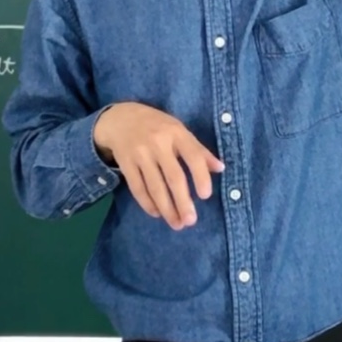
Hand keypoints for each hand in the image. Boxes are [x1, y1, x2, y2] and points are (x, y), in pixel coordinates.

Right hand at [94, 102, 224, 229]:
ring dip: (166, 208)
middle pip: (173, 176)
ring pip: (154, 186)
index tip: (205, 196)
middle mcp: (158, 143)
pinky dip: (147, 203)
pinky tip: (157, 213)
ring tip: (176, 224)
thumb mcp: (179, 131)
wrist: (121, 118)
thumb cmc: (158, 126)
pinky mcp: (125, 163)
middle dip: (182, 201)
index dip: (200, 176)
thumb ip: (199, 150)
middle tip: (190, 221)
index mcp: (176, 133)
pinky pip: (137, 187)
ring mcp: (140, 154)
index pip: (193, 156)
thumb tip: (221, 168)